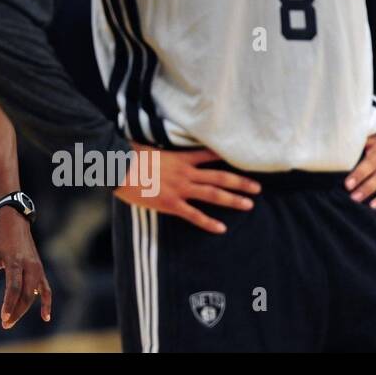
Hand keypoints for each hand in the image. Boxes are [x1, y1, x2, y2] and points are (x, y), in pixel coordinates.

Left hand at [0, 206, 51, 328]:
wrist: (15, 222)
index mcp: (15, 260)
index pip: (14, 287)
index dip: (9, 304)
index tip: (3, 317)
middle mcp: (29, 265)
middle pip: (26, 294)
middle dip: (16, 311)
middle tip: (4, 324)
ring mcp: (37, 268)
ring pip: (34, 294)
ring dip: (25, 309)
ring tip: (12, 320)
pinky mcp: (40, 270)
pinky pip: (46, 289)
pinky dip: (46, 302)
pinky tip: (45, 317)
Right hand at [113, 143, 260, 233]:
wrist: (118, 167)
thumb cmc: (128, 155)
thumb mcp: (146, 146)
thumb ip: (158, 149)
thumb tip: (156, 146)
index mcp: (179, 158)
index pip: (207, 156)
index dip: (225, 158)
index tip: (240, 160)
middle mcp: (185, 173)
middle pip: (219, 177)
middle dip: (240, 182)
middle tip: (257, 187)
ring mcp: (179, 189)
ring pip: (213, 195)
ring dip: (232, 200)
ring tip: (248, 205)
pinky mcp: (170, 204)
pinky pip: (194, 215)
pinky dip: (208, 222)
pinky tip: (221, 228)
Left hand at [345, 120, 375, 208]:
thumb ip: (366, 139)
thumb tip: (346, 143)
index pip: (367, 158)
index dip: (358, 170)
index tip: (347, 180)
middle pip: (373, 169)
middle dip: (361, 179)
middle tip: (349, 191)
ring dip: (370, 190)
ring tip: (357, 199)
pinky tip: (375, 205)